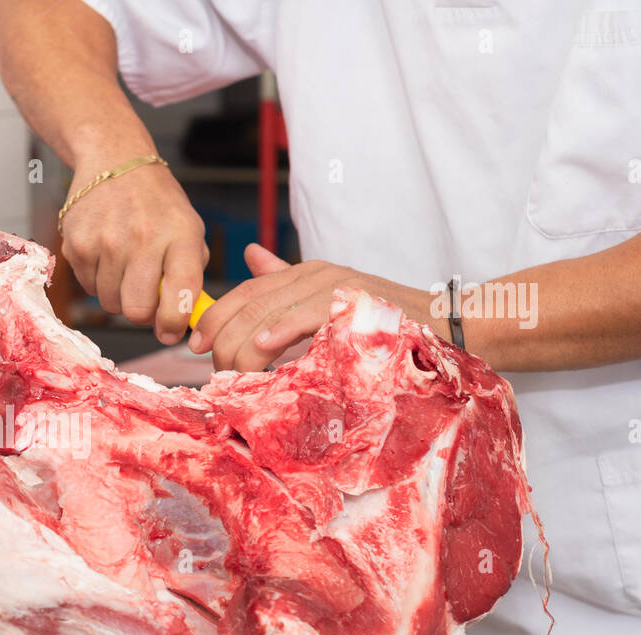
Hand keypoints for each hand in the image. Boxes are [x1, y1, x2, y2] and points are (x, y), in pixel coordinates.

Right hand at [61, 160, 208, 344]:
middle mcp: (143, 238)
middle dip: (143, 314)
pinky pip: (89, 288)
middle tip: (145, 299)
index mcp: (181, 236)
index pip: (181, 296)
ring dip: (119, 296)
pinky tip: (106, 255)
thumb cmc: (156, 203)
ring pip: (110, 304)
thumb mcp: (188, 229)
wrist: (114, 159)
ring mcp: (106, 241)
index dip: (175, 324)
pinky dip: (98, 280)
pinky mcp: (77, 244)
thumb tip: (178, 324)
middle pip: (138, 310)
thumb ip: (189, 275)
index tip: (170, 331)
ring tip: (125, 267)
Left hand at [189, 244, 435, 371]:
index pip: (248, 291)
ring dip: (244, 344)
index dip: (217, 317)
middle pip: (251, 301)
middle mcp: (317, 274)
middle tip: (214, 370)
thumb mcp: (329, 303)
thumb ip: (288, 285)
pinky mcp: (355, 302)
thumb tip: (251, 257)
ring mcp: (336, 285)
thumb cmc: (385, 325)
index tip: (195, 346)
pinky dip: (280, 330)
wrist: (445, 326)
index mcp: (306, 275)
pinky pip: (308, 314)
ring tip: (231, 370)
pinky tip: (260, 348)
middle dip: (223, 337)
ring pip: (270, 309)